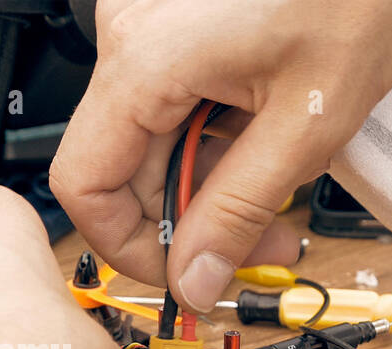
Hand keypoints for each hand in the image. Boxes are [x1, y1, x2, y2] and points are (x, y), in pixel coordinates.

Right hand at [50, 0, 391, 312]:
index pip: (84, 185)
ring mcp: (150, 26)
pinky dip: (215, 136)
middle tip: (259, 247)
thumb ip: (239, 212)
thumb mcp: (307, 122)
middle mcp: (130, 37)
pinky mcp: (176, 24)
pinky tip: (268, 137)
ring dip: (210, 182)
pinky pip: (173, 103)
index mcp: (144, 60)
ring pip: (152, 142)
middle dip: (190, 221)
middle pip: (123, 168)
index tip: (182, 273)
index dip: (128, 246)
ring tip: (280, 191)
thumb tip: (194, 280)